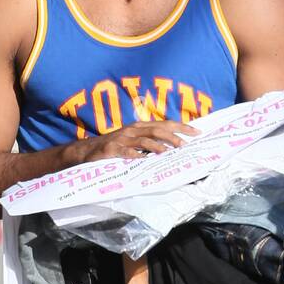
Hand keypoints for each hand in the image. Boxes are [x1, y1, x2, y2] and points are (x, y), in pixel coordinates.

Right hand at [69, 119, 198, 163]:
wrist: (87, 151)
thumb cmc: (113, 147)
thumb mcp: (132, 141)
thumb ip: (149, 141)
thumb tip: (171, 146)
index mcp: (140, 127)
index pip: (165, 124)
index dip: (181, 127)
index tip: (197, 132)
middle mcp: (133, 130)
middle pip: (158, 130)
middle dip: (174, 135)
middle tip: (186, 144)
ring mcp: (122, 139)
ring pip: (144, 140)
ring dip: (159, 145)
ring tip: (170, 151)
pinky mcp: (112, 150)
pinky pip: (127, 152)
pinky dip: (137, 155)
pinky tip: (146, 159)